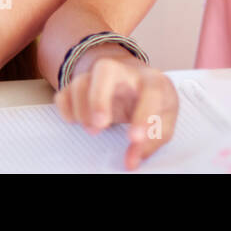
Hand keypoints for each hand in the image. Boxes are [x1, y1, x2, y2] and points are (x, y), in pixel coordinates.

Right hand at [53, 47, 177, 169]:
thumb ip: (153, 139)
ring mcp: (100, 78)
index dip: (143, 115)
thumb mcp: (165, 119)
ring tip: (92, 129)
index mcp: (151, 79)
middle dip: (98, 98)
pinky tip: (74, 120)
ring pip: (81, 81)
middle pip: (105, 69)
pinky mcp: (83, 87)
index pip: (150, 91)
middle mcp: (124, 73)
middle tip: (100, 124)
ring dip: (81, 108)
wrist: (140, 81)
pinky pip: (65, 92)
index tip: (135, 139)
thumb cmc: (154, 101)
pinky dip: (66, 108)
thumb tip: (132, 160)